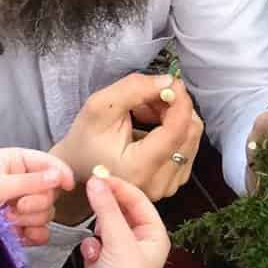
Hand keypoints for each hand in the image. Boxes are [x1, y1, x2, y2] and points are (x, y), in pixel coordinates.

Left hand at [0, 147, 74, 246]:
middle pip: (50, 190)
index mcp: (15, 163)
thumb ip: (30, 181)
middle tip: (16, 205)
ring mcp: (21, 206)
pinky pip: (42, 231)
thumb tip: (57, 176)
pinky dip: (34, 234)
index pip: (48, 163)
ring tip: (8, 218)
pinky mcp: (21, 227)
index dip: (60, 172)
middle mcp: (21, 182)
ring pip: (47, 211)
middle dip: (35, 201)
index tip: (68, 184)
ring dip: (29, 217)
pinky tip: (21, 233)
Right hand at [51, 71, 204, 208]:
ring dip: (172, 115)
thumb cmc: (83, 141)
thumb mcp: (99, 107)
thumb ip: (134, 89)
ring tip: (142, 110)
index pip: (177, 130)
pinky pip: (187, 146)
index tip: (169, 81)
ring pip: (191, 136)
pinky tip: (150, 125)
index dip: (179, 100)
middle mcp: (160, 183)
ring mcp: (169, 186)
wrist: (77, 171)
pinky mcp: (173, 183)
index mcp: (139, 169)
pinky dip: (173, 129)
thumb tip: (169, 81)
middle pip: (189, 131)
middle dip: (173, 105)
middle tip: (146, 96)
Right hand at [72, 173, 169, 267]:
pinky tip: (90, 254)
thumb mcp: (119, 240)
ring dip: (98, 226)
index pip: (139, 201)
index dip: (121, 187)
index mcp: (154, 236)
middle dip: (107, 203)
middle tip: (90, 188)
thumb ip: (107, 209)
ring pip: (105, 226)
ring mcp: (118, 254)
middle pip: (122, 211)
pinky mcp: (99, 265)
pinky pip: (93, 244)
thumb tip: (96, 181)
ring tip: (94, 227)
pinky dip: (90, 246)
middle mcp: (138, 243)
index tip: (99, 175)